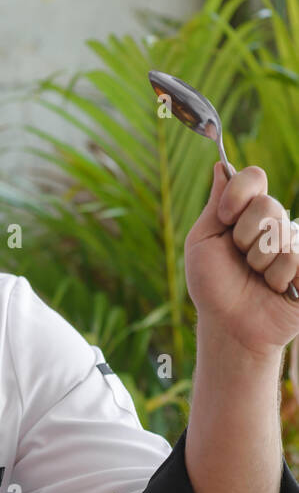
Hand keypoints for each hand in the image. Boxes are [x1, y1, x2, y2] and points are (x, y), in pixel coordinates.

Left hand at [185, 162, 298, 355]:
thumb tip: (220, 166)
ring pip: (283, 234)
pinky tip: (275, 288)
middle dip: (245, 237)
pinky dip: (279, 276)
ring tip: (257, 278)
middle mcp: (275, 224)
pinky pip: (297, 256)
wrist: (228, 326)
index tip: (225, 218)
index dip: (239, 194)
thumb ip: (215, 205)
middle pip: (268, 205)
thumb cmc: (213, 287)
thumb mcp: (203, 243)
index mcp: (247, 213)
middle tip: (240, 259)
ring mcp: (295, 245)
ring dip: (260, 262)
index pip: (254, 177)